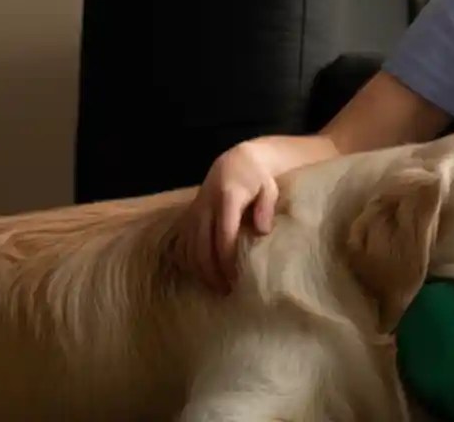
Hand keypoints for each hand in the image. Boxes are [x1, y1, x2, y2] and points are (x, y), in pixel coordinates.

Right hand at [172, 140, 279, 293]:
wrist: (236, 162)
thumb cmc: (258, 178)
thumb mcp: (269, 188)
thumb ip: (265, 208)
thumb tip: (262, 232)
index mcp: (227, 198)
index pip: (223, 236)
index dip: (226, 260)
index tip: (234, 279)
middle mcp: (206, 206)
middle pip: (202, 245)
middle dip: (211, 271)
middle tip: (225, 291)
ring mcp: (195, 211)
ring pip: (189, 246)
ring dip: (199, 269)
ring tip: (214, 287)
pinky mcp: (189, 215)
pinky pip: (183, 241)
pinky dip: (189, 259)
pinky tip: (200, 274)